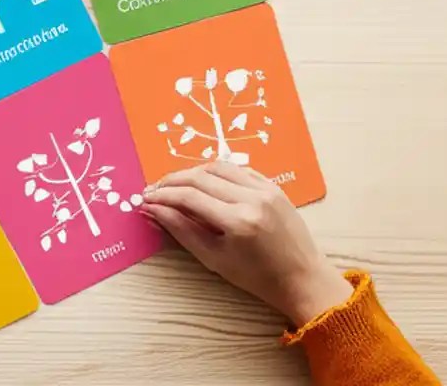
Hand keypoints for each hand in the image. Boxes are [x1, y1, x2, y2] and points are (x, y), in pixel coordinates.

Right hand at [141, 161, 352, 325]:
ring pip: (218, 167)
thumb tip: (152, 209)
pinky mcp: (273, 186)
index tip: (144, 199)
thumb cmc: (256, 277)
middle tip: (153, 190)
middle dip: (171, 181)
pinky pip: (238, 169)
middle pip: (200, 177)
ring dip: (191, 172)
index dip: (162, 195)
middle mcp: (252, 199)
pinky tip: (203, 182)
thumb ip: (181, 229)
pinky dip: (215, 172)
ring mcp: (266, 189)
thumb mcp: (213, 258)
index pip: (189, 197)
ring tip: (174, 185)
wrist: (302, 278)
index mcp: (238, 222)